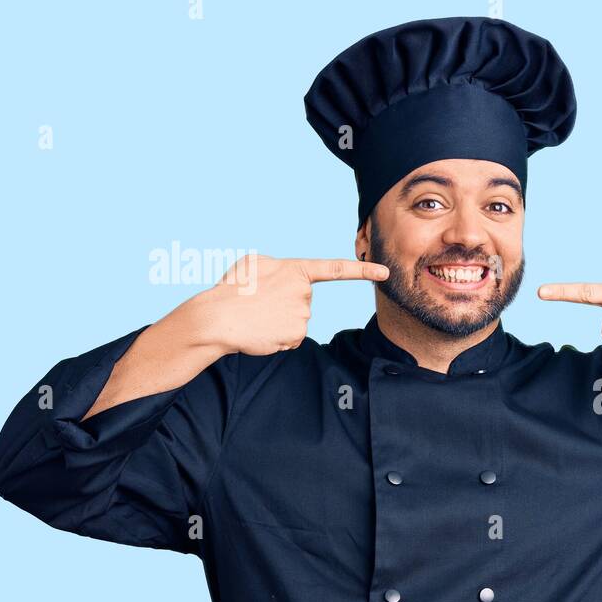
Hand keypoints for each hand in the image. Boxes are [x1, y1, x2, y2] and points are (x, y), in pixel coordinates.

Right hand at [192, 254, 388, 355]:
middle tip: (258, 304)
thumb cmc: (231, 289)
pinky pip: (291, 337)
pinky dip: (277, 337)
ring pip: (298, 320)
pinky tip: (262, 330)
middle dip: (284, 305)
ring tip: (257, 316)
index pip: (335, 269)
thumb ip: (278, 268)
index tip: (385, 272)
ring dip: (279, 321)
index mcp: (295, 270)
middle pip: (304, 302)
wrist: (216, 318)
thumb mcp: (252, 264)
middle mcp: (304, 291)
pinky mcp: (297, 334)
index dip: (362, 269)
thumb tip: (289, 281)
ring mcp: (303, 314)